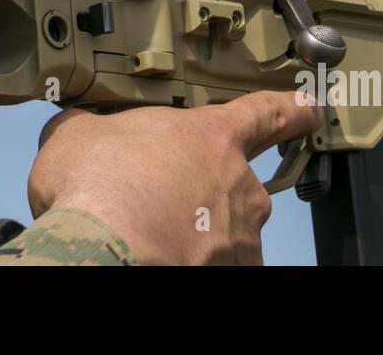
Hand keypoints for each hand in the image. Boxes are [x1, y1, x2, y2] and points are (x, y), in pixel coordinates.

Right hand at [27, 92, 322, 264]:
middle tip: (157, 197)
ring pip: (226, 229)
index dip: (290, 110)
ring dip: (197, 230)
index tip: (308, 109)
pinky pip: (218, 263)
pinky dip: (193, 260)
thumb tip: (74, 125)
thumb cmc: (98, 188)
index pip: (266, 113)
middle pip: (234, 182)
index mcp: (211, 136)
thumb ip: (88, 123)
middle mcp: (238, 184)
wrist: (105, 251)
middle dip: (200, 190)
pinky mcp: (232, 273)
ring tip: (149, 233)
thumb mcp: (77, 133)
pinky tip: (159, 255)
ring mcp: (240, 235)